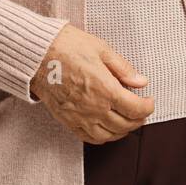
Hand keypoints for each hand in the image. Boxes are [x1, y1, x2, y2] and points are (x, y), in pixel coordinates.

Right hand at [30, 24, 152, 143]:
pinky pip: (89, 138)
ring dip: (123, 131)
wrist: (36, 54)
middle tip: (142, 111)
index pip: (135, 109)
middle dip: (139, 120)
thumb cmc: (67, 47)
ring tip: (128, 121)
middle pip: (125, 125)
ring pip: (109, 135)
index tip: (149, 101)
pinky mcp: (67, 120)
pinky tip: (107, 128)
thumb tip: (141, 81)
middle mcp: (93, 108)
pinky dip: (103, 137)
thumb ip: (123, 68)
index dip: (148, 107)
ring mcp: (79, 117)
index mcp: (105, 89)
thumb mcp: (101, 49)